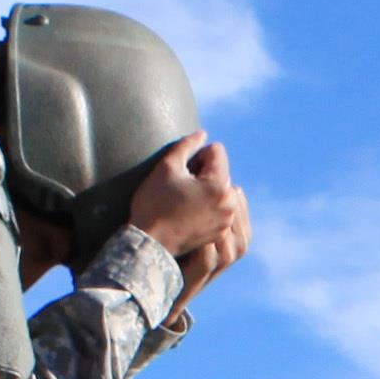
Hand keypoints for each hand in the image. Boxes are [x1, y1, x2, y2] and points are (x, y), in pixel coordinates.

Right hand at [126, 135, 250, 300]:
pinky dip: (207, 205)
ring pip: (220, 190)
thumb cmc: (154, 204)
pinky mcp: (219, 232)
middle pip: (221, 171)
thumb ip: (187, 146)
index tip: (182, 171)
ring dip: (206, 189)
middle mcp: (229, 203)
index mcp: (219, 185)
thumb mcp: (167, 168)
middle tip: (181, 187)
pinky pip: (218, 208)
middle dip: (203, 172)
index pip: (217, 152)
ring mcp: (226, 220)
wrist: (150, 244)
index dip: (197, 155)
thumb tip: (203, 134)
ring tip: (184, 199)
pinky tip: (187, 212)